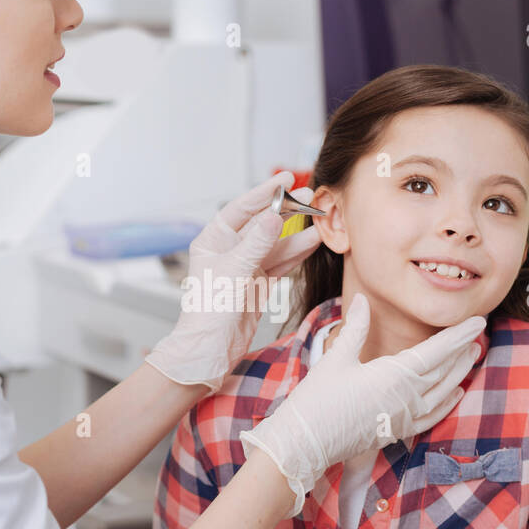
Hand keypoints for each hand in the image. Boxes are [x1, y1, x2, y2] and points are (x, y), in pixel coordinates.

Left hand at [145, 171, 322, 393]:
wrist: (210, 349)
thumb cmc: (209, 311)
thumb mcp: (235, 271)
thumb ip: (257, 243)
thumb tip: (275, 216)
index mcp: (212, 240)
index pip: (241, 209)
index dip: (263, 193)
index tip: (284, 180)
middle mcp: (229, 250)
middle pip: (261, 224)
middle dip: (285, 211)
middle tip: (309, 197)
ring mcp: (245, 267)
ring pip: (275, 244)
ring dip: (297, 233)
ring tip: (319, 218)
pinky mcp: (258, 284)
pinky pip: (281, 263)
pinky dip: (297, 254)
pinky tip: (313, 242)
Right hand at [239, 293, 484, 516]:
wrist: (304, 444)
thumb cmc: (317, 400)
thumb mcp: (336, 358)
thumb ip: (356, 328)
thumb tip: (364, 300)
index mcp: (394, 375)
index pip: (437, 351)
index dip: (459, 335)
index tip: (478, 321)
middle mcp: (406, 398)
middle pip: (444, 371)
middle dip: (462, 351)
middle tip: (477, 334)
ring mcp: (403, 417)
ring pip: (443, 393)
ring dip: (459, 374)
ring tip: (472, 357)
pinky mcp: (396, 431)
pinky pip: (431, 416)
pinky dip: (447, 404)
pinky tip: (457, 395)